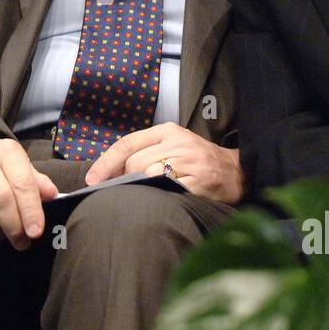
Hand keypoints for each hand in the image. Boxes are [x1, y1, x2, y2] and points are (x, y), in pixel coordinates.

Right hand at [0, 131, 58, 248]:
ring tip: (0, 235)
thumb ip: (35, 182)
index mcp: (6, 150)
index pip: (23, 183)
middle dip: (13, 225)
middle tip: (20, 242)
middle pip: (0, 197)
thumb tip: (53, 195)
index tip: (35, 232)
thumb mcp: (18, 168)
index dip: (31, 210)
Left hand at [86, 122, 243, 203]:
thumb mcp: (173, 145)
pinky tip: (161, 198)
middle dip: (124, 178)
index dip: (105, 163)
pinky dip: (158, 196)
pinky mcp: (199, 182)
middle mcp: (179, 143)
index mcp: (168, 131)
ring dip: (140, 187)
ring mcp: (190, 162)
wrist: (237, 171)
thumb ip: (144, 152)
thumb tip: (107, 171)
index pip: (127, 143)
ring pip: (148, 175)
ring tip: (146, 193)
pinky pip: (167, 190)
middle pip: (134, 162)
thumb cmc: (198, 160)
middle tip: (124, 189)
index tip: (91, 179)